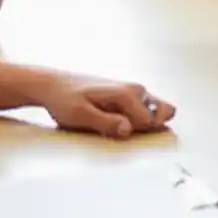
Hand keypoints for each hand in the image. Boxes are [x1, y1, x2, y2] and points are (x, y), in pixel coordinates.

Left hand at [37, 74, 175, 139]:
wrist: (52, 85)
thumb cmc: (64, 99)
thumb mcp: (80, 115)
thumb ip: (106, 123)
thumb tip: (129, 129)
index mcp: (127, 93)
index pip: (151, 120)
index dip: (136, 133)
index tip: (117, 132)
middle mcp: (136, 89)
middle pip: (165, 111)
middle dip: (152, 127)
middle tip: (125, 130)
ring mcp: (134, 91)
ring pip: (158, 109)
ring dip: (146, 123)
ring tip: (118, 125)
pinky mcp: (128, 95)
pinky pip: (146, 109)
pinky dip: (138, 119)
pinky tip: (114, 120)